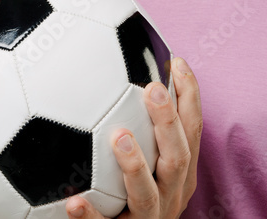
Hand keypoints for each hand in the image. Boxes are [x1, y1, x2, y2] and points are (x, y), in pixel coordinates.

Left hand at [66, 57, 202, 218]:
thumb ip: (143, 129)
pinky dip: (91, 217)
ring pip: (147, 196)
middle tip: (153, 89)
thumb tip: (120, 75)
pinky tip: (74, 202)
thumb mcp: (153, 168)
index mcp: (180, 175)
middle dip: (168, 123)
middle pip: (178, 158)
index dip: (190, 98)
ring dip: (135, 165)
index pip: (192, 132)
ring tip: (119, 137)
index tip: (178, 62)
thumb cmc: (133, 200)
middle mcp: (171, 196)